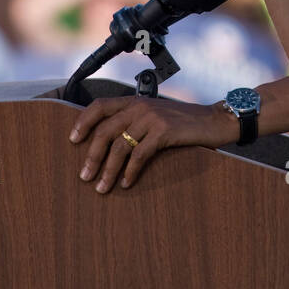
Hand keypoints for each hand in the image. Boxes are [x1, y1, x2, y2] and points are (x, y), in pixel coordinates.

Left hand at [68, 96, 236, 191]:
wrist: (215, 121)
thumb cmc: (185, 123)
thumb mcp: (156, 116)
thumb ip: (135, 122)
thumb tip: (109, 144)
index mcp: (135, 101)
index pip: (99, 106)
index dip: (82, 122)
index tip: (72, 141)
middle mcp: (140, 106)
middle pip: (105, 131)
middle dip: (91, 156)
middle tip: (84, 176)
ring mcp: (152, 118)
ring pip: (120, 146)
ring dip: (107, 170)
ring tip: (102, 188)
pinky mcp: (164, 131)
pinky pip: (139, 155)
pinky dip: (130, 172)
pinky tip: (125, 184)